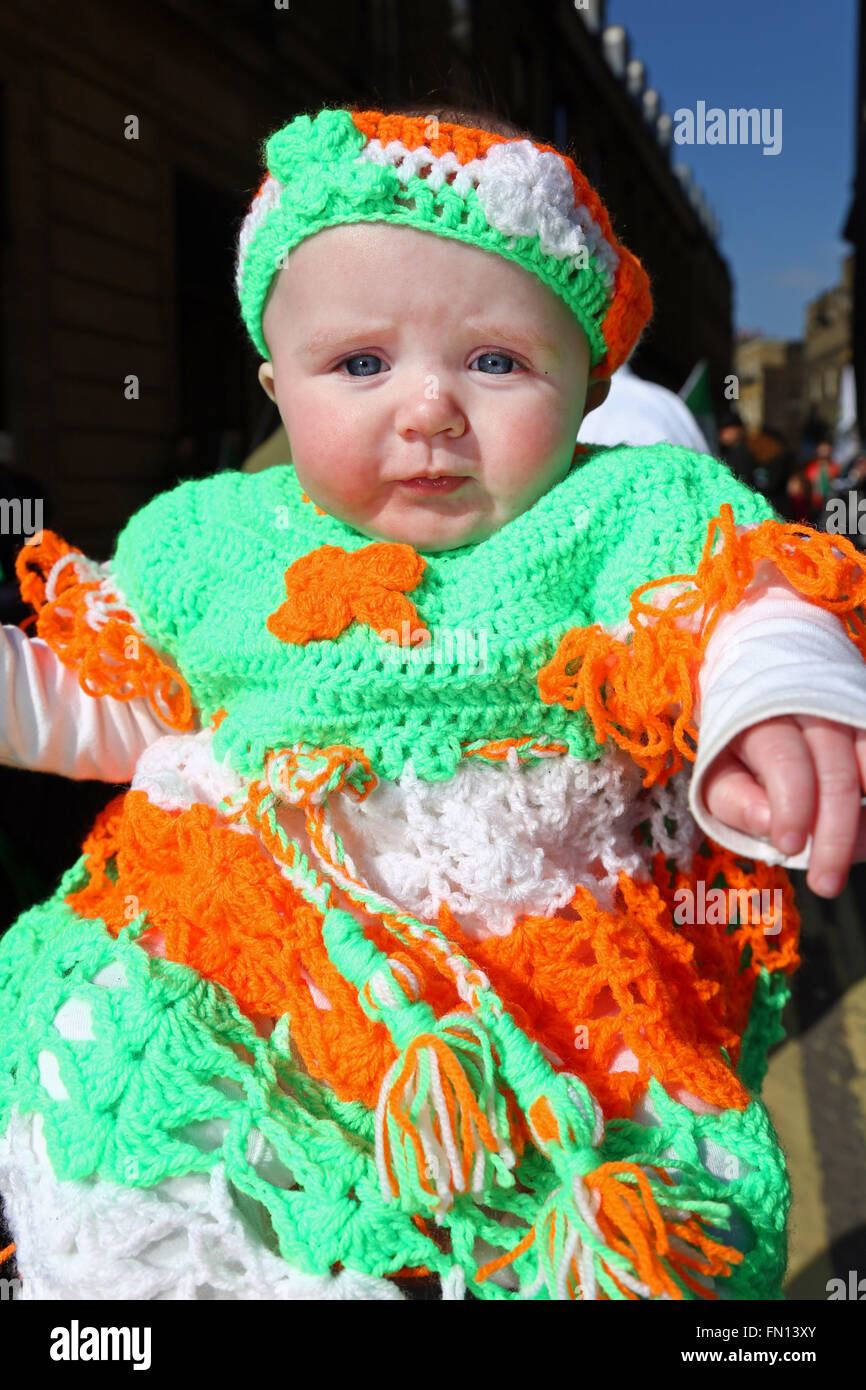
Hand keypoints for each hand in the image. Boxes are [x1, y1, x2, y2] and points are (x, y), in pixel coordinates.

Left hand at [702, 715, 865, 896]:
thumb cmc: (737, 747)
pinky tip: (865, 825)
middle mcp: (812, 712)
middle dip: (834, 835)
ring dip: (865, 823)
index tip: (789, 847)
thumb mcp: (718, 771)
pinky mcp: (865, 725)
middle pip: (835, 774)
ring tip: (853, 857)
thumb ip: (734, 799)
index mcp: (762, 719)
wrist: (758, 697)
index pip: (784, 760)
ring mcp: (847, 718)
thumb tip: (766, 823)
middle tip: (826, 883)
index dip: (791, 805)